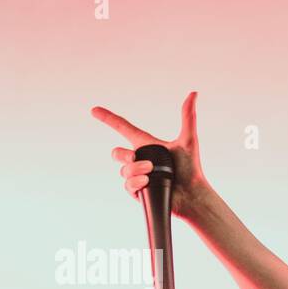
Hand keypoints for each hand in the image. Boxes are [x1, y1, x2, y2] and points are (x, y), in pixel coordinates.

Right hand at [91, 91, 210, 218]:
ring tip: (151, 174)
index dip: (108, 118)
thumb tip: (193, 93)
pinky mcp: (138, 191)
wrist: (193, 195)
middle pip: (117, 153)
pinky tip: (146, 184)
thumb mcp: (188, 141)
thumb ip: (188, 117)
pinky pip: (127, 185)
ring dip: (136, 170)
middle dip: (124, 156)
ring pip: (123, 170)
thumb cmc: (192, 170)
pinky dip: (136, 183)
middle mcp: (140, 159)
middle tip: (141, 161)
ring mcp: (138, 175)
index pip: (123, 128)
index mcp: (148, 145)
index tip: (94, 110)